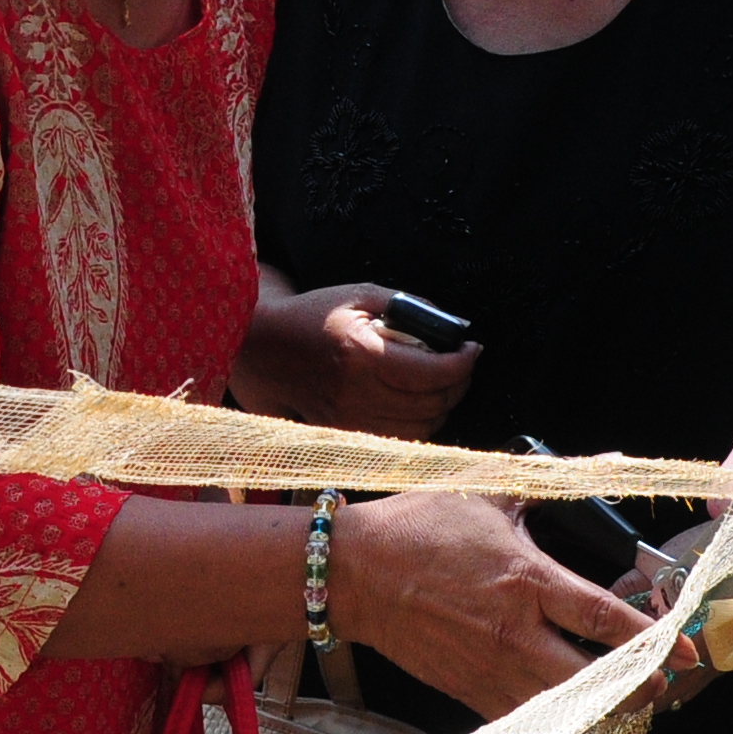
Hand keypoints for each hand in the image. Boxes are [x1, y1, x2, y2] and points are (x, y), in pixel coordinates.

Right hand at [231, 284, 475, 440]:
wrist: (260, 348)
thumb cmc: (312, 315)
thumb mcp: (360, 294)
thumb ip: (408, 306)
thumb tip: (451, 325)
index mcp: (362, 355)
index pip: (432, 373)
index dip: (463, 363)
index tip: (472, 349)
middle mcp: (356, 394)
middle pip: (432, 404)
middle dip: (459, 384)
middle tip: (462, 364)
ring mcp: (349, 419)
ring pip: (420, 428)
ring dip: (442, 407)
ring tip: (442, 383)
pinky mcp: (344, 433)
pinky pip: (398, 438)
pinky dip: (418, 423)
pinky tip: (418, 402)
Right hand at [330, 489, 650, 720]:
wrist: (352, 573)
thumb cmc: (417, 528)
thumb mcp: (487, 492)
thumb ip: (546, 483)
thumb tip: (601, 466)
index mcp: (527, 581)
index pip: (605, 619)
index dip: (652, 638)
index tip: (682, 648)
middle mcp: (514, 633)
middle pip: (594, 680)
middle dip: (637, 688)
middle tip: (663, 686)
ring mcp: (490, 668)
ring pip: (562, 708)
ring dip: (601, 708)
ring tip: (628, 702)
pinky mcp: (467, 691)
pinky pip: (523, 718)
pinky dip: (553, 718)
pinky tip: (570, 709)